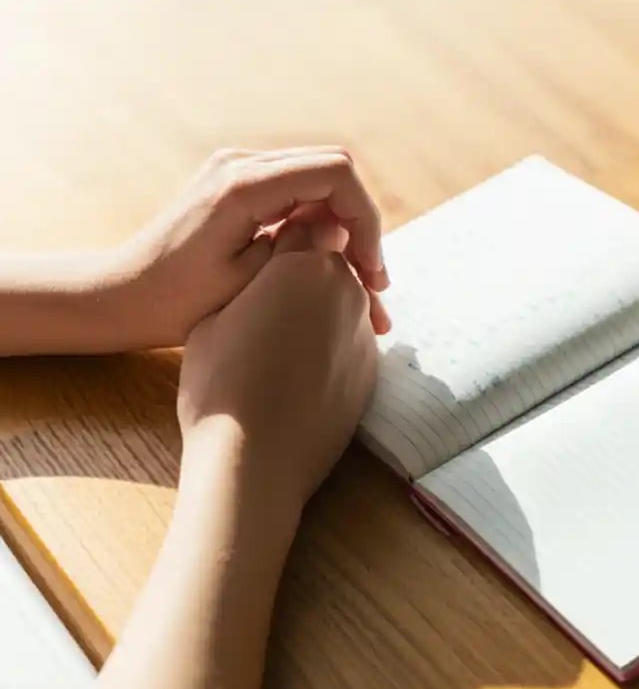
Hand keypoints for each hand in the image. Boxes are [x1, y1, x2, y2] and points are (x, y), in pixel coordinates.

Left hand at [112, 146, 389, 347]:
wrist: (123, 296)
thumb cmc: (177, 302)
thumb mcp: (247, 282)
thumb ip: (300, 248)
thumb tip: (340, 229)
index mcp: (243, 186)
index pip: (336, 174)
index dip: (365, 218)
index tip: (369, 270)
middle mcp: (241, 164)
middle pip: (334, 170)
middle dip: (361, 222)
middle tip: (371, 280)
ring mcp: (238, 168)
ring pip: (321, 180)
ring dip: (345, 224)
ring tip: (357, 280)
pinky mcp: (238, 183)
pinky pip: (298, 191)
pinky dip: (322, 223)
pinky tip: (327, 264)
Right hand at [177, 232, 377, 513]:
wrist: (255, 460)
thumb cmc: (220, 384)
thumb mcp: (216, 316)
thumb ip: (253, 280)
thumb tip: (272, 271)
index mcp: (303, 265)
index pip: (302, 228)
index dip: (281, 241)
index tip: (262, 260)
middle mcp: (345, 291)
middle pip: (332, 263)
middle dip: (307, 274)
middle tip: (271, 301)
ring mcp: (364, 333)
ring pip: (345, 304)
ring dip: (322, 311)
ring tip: (283, 341)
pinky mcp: (373, 370)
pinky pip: (352, 342)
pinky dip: (332, 347)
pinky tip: (301, 372)